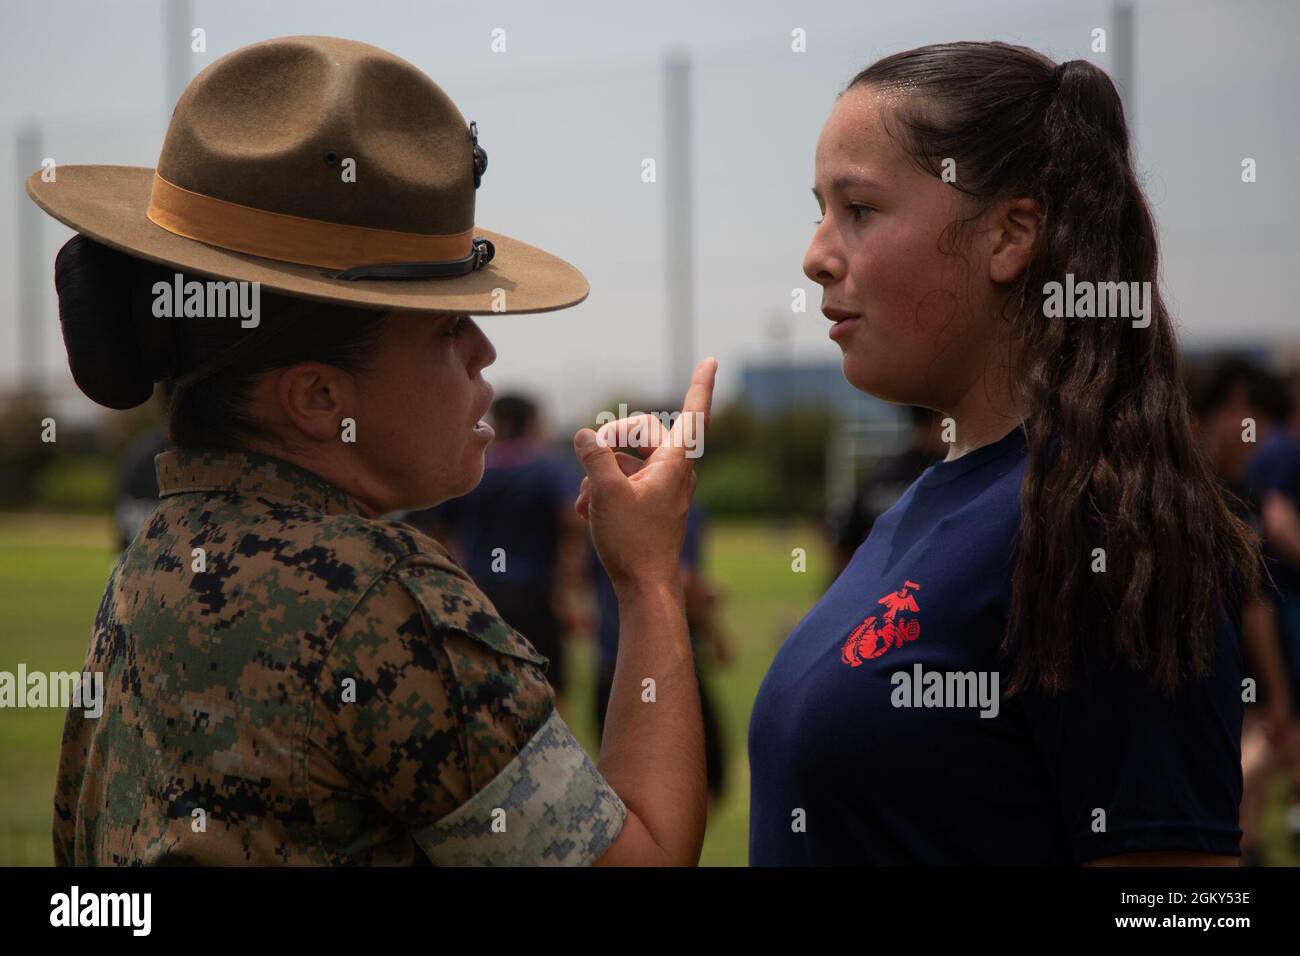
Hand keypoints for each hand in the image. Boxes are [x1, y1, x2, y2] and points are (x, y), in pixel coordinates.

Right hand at [572, 358, 715, 589]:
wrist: (645, 587)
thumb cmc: (632, 541)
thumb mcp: (604, 492)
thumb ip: (594, 456)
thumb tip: (586, 437)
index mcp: (675, 463)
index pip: (692, 414)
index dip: (701, 385)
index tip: (712, 361)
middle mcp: (675, 472)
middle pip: (643, 434)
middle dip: (610, 442)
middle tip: (588, 452)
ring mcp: (664, 489)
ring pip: (629, 463)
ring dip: (600, 474)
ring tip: (581, 501)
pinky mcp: (652, 505)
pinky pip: (628, 483)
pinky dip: (606, 490)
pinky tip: (583, 511)